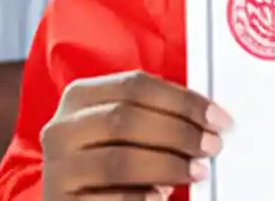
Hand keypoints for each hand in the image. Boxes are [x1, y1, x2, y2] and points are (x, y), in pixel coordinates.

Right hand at [42, 70, 231, 199]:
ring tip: (196, 171)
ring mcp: (57, 168)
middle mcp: (62, 129)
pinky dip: (141, 198)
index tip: (217, 118)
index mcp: (80, 97)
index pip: (135, 86)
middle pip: (126, 120)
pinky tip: (162, 197)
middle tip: (212, 145)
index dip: (182, 100)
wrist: (79, 199)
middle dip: (178, 132)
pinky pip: (108, 199)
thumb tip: (207, 119)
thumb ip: (156, 116)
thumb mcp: (127, 129)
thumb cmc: (113, 157)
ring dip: (167, 165)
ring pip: (118, 161)